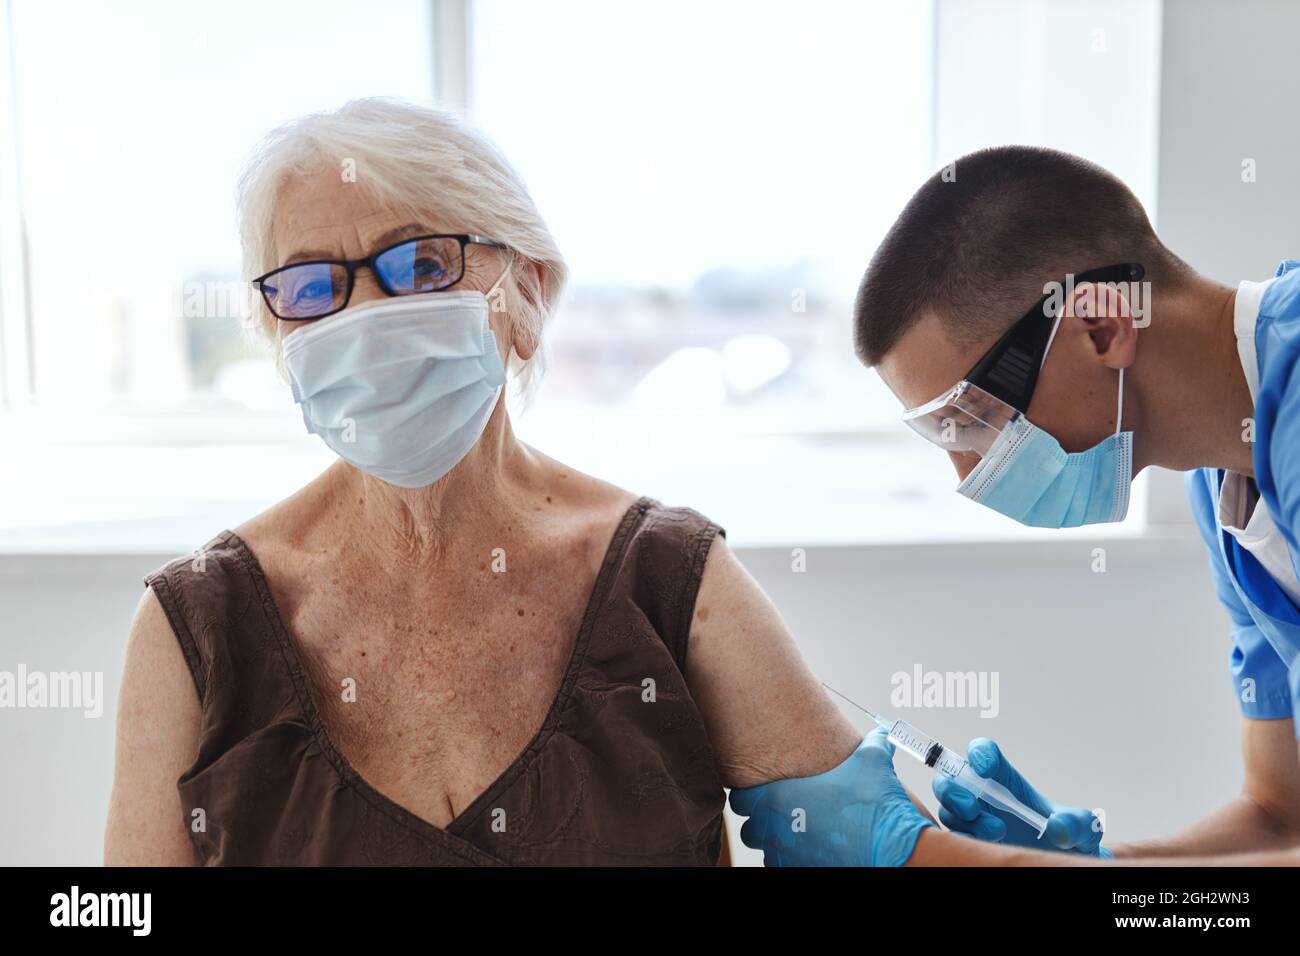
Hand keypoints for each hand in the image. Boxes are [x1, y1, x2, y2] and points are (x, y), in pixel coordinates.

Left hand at [728, 727, 933, 865]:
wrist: (892, 848)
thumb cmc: (875, 805)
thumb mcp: (873, 760)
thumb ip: (872, 742)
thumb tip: (880, 734)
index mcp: (779, 797)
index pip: (740, 798)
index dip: (750, 794)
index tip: (763, 791)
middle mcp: (776, 828)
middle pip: (750, 828)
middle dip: (762, 821)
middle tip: (782, 813)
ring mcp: (787, 855)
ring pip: (765, 850)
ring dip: (777, 841)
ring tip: (799, 832)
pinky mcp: (799, 871)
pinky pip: (782, 866)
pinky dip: (791, 859)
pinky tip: (811, 849)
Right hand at [932, 738, 1109, 855]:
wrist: (1058, 865)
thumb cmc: (1070, 841)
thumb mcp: (1083, 830)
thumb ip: (1077, 823)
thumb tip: (1057, 827)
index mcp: (1005, 780)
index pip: (983, 753)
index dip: (979, 754)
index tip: (985, 769)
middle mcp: (984, 796)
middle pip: (951, 779)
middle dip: (953, 791)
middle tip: (973, 809)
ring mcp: (974, 819)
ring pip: (948, 810)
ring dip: (962, 820)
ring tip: (995, 834)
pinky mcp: (970, 841)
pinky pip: (951, 836)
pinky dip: (961, 839)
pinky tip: (984, 846)